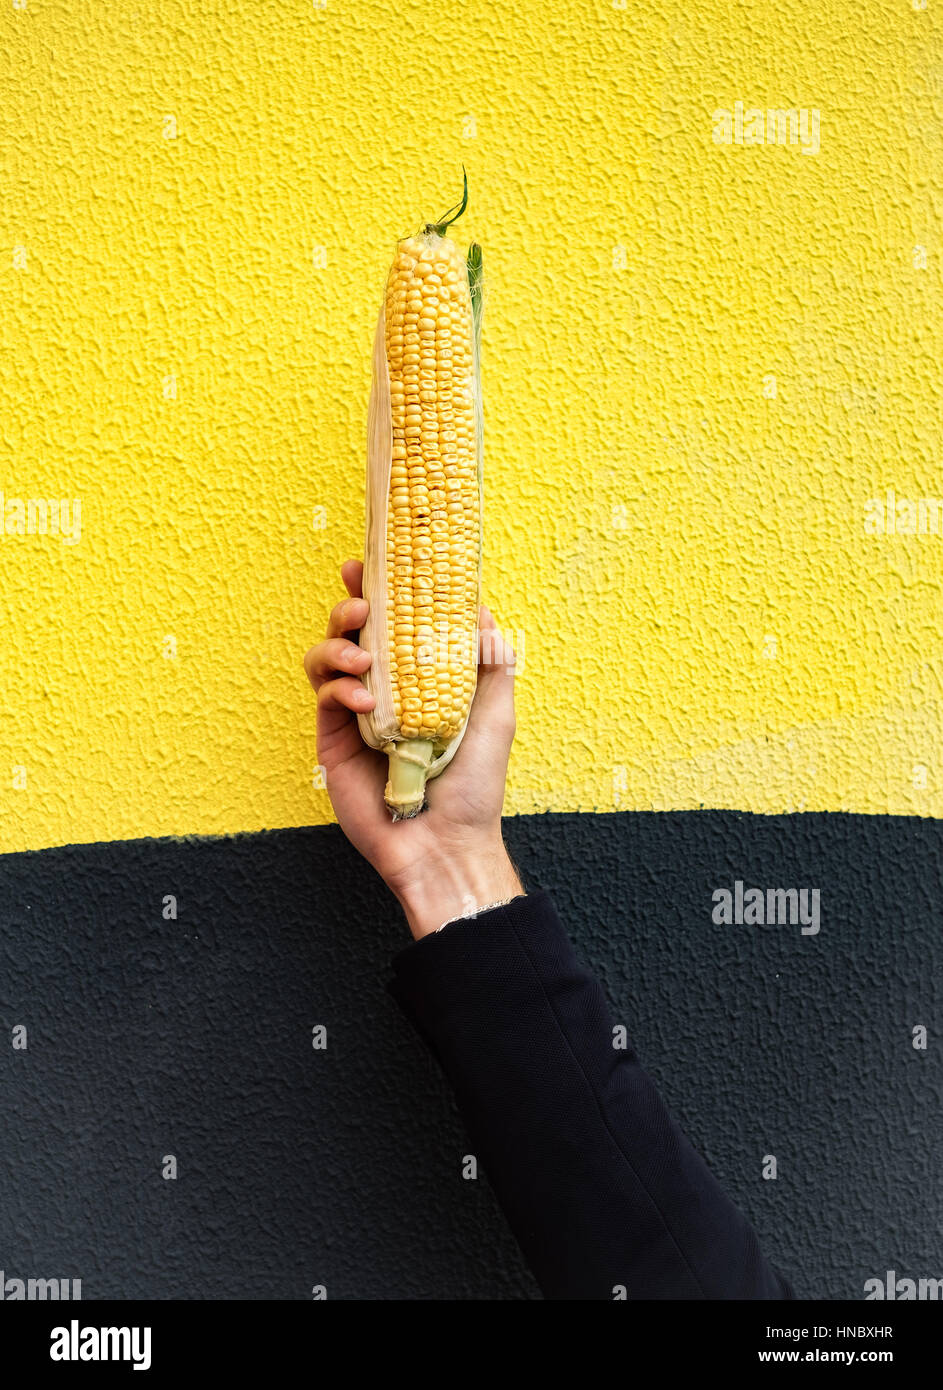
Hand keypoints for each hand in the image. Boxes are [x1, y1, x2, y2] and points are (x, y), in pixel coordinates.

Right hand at [304, 560, 523, 938]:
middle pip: (352, 631)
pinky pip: (325, 697)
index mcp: (420, 679)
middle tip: (361, 603)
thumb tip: (482, 611)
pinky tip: (364, 697)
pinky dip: (340, 687)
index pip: (395, 623)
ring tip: (364, 659)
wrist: (445, 844)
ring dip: (339, 645)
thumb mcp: (496, 715)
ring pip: (327, 657)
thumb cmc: (475, 786)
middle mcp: (385, 690)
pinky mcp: (335, 739)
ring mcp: (356, 713)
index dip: (380, 588)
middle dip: (349, 605)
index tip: (372, 562)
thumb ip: (489, 663)